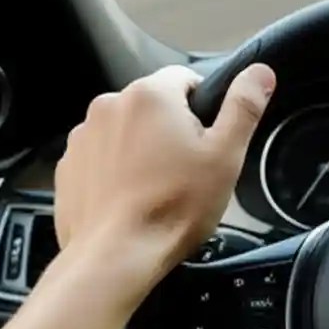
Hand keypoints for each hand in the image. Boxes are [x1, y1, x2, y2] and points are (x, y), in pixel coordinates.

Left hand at [53, 64, 275, 304]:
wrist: (116, 256)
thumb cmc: (173, 207)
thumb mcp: (225, 155)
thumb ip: (244, 107)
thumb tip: (260, 72)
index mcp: (151, 95)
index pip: (185, 79)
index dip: (203, 108)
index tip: (206, 141)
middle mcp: (109, 105)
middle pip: (153, 105)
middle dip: (171, 129)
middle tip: (186, 170)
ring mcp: (83, 136)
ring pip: (126, 131)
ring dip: (141, 149)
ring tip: (157, 188)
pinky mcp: (68, 165)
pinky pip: (101, 157)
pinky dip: (115, 171)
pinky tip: (130, 198)